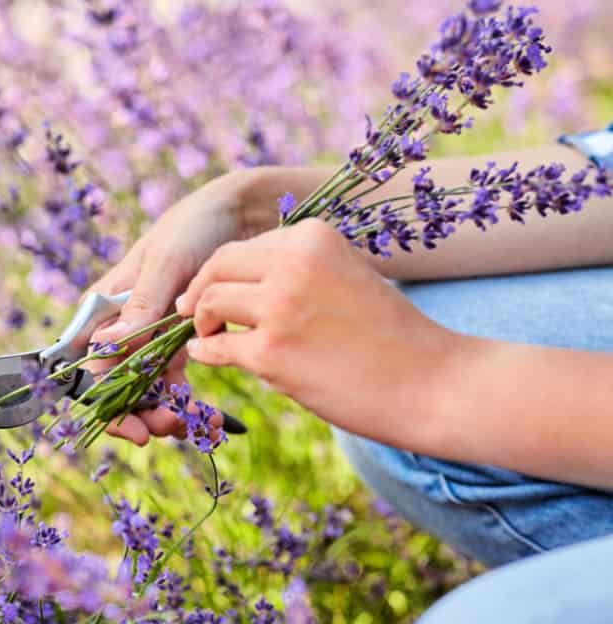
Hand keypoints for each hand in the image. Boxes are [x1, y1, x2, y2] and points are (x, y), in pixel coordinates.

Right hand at [84, 171, 270, 444]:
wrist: (239, 213)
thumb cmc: (192, 228)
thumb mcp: (166, 264)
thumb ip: (140, 306)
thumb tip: (107, 345)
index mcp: (102, 308)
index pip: (89, 368)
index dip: (107, 405)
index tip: (137, 428)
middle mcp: (118, 327)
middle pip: (114, 387)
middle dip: (139, 414)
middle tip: (171, 428)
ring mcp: (146, 336)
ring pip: (144, 391)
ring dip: (165, 413)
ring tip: (197, 426)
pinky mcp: (175, 341)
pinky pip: (172, 381)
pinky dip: (187, 402)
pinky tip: (208, 418)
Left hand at [176, 220, 459, 441]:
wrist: (433, 383)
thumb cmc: (392, 335)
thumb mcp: (346, 275)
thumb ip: (298, 269)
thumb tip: (243, 280)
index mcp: (313, 237)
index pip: (243, 248)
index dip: (221, 272)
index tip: (212, 290)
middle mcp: (293, 263)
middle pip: (217, 268)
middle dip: (198, 290)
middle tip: (192, 311)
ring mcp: (279, 308)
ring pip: (208, 303)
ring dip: (201, 321)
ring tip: (208, 335)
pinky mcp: (271, 354)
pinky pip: (215, 348)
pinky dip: (204, 351)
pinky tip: (206, 355)